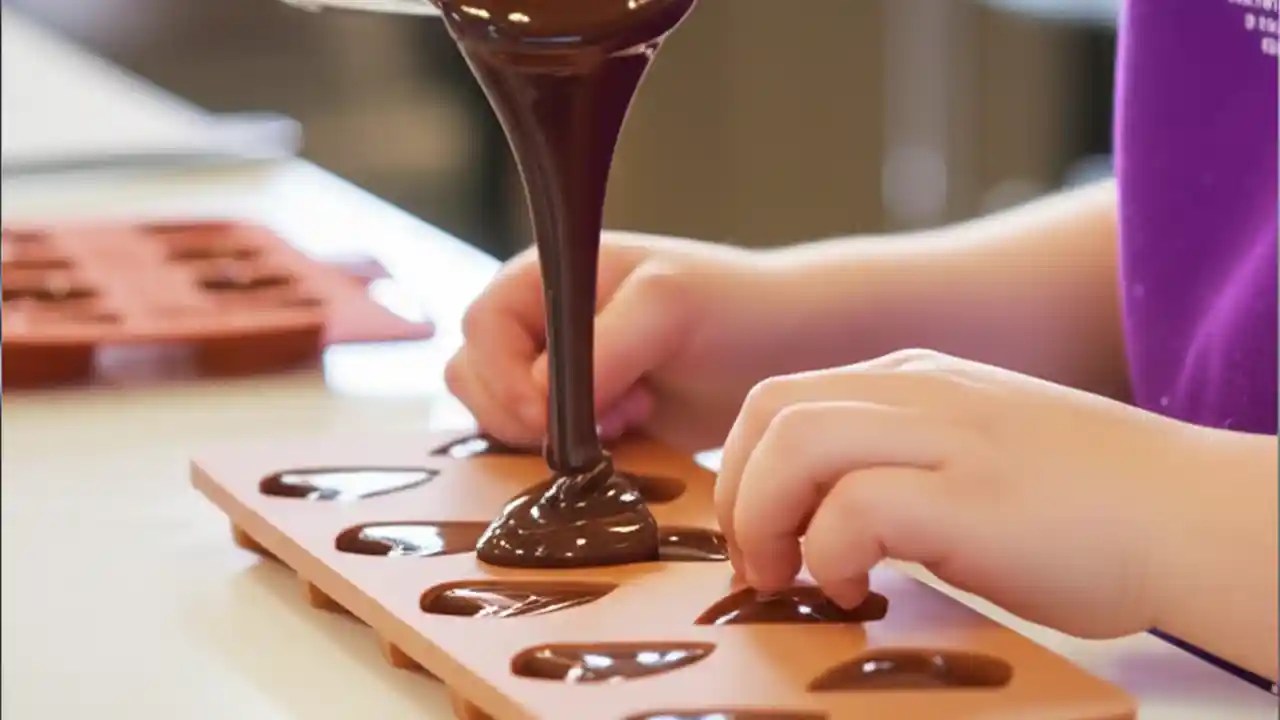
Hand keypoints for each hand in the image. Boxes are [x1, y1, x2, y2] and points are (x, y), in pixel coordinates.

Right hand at [446, 231, 794, 450]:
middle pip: (476, 378)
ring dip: (554, 435)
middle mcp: (542, 322)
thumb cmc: (735, 306)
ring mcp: (561, 373)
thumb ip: (603, 346)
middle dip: (526, 412)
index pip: (480, 328)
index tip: (551, 413)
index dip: (504, 377)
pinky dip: (574, 455)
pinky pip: (543, 446)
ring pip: (504, 417)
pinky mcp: (586, 418)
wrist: (787, 351)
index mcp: (547, 276)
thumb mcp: (669, 307)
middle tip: (607, 415)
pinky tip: (632, 436)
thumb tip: (544, 400)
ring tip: (629, 417)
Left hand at [715, 348, 1205, 639]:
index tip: (758, 532)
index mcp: (914, 379)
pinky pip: (854, 508)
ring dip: (764, 517)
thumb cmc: (1085, 501)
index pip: (782, 397)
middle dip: (735, 490)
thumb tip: (817, 513)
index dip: (742, 468)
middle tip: (757, 559)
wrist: (1190, 514)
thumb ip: (897, 457)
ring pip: (793, 443)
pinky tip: (856, 590)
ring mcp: (947, 438)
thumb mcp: (971, 447)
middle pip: (768, 408)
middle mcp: (920, 392)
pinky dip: (829, 554)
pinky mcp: (972, 498)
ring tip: (789, 575)